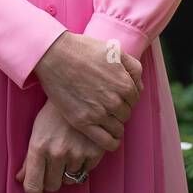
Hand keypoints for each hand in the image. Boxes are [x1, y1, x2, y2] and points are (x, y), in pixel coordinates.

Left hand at [15, 100, 105, 192]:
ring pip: (70, 179)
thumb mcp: (37, 131)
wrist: (79, 92)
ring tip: (69, 150)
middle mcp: (56, 152)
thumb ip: (29, 159)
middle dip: (52, 179)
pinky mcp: (94, 152)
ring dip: (68, 171)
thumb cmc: (54, 113)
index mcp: (38, 147)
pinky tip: (81, 148)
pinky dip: (84, 164)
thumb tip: (20, 179)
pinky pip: (86, 171)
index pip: (33, 185)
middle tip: (54, 165)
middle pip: (52, 186)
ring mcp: (76, 153)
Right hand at [32, 32, 142, 150]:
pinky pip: (106, 142)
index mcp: (124, 84)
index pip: (134, 99)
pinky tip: (109, 138)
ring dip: (114, 125)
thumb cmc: (83, 50)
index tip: (114, 94)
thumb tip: (139, 86)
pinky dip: (111, 143)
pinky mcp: (82, 122)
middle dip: (119, 110)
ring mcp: (98, 113)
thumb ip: (133, 67)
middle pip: (126, 114)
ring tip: (105, 118)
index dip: (125, 96)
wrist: (54, 55)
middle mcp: (114, 101)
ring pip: (118, 129)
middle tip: (106, 103)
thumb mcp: (114, 50)